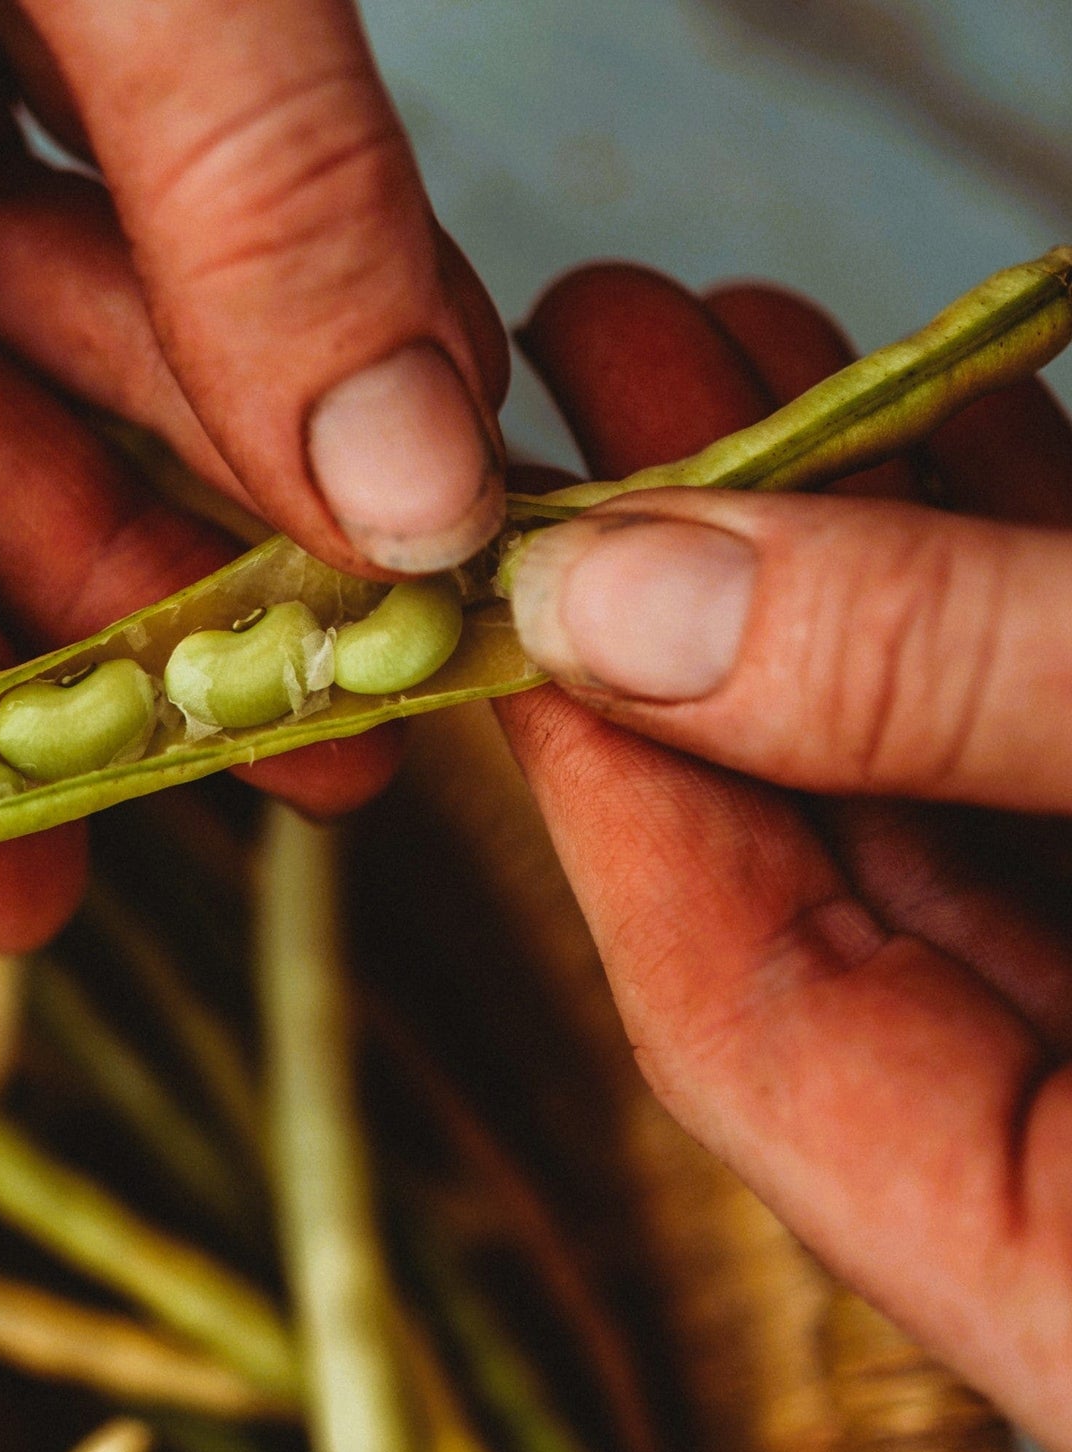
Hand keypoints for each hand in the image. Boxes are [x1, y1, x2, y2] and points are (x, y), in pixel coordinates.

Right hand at [0, 0, 509, 947]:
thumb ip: (236, 161)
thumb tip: (404, 485)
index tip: (21, 889)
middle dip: (121, 570)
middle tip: (306, 739)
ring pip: (17, 273)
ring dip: (220, 423)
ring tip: (397, 581)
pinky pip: (99, 126)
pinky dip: (249, 242)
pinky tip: (385, 360)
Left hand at [500, 263, 1071, 1451]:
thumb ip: (964, 694)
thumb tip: (619, 602)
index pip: (748, 1036)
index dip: (616, 793)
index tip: (499, 595)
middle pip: (824, 899)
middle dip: (697, 625)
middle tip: (568, 407)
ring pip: (948, 795)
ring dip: (832, 563)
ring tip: (702, 354)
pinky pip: (1070, 750)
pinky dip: (996, 583)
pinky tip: (899, 423)